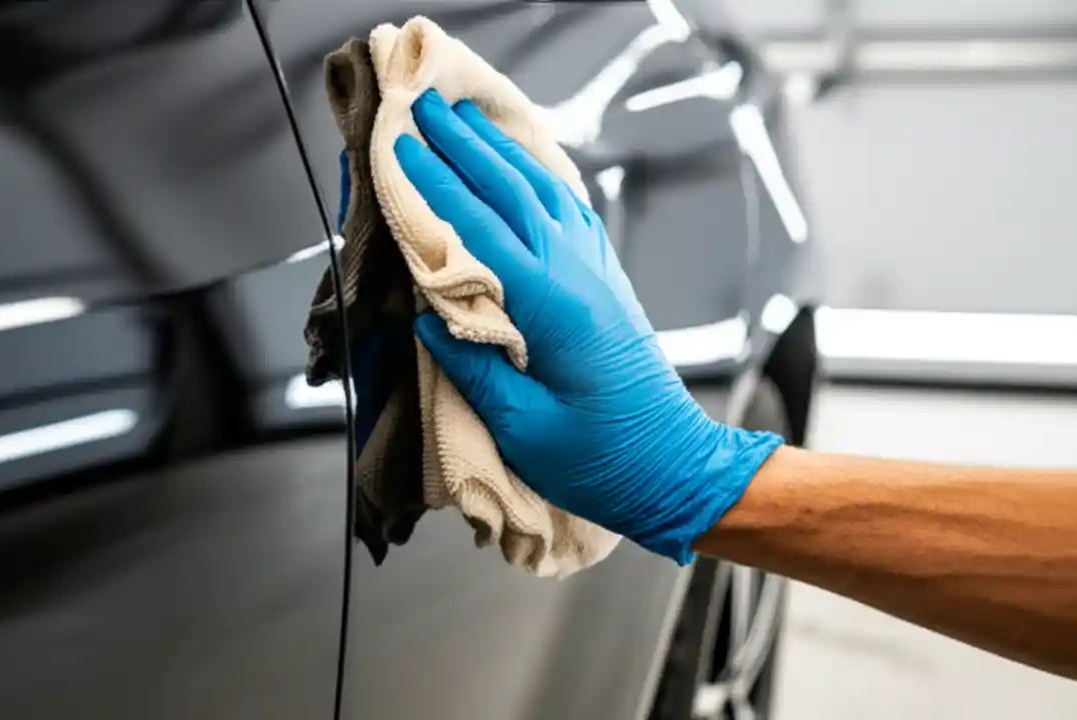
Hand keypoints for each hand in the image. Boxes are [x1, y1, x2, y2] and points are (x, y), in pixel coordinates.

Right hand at [395, 90, 782, 561]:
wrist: (675, 468)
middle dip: (463, 144)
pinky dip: (538, 176)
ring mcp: (598, 271)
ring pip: (543, 191)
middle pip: (512, 191)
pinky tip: (522, 163)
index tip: (401, 147)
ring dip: (499, 150)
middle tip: (423, 103)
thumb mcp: (522, 428)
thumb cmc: (600, 461)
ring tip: (463, 117)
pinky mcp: (606, 279)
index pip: (482, 230)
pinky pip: (568, 210)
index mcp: (554, 308)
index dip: (437, 186)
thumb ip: (473, 367)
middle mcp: (578, 274)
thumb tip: (428, 318)